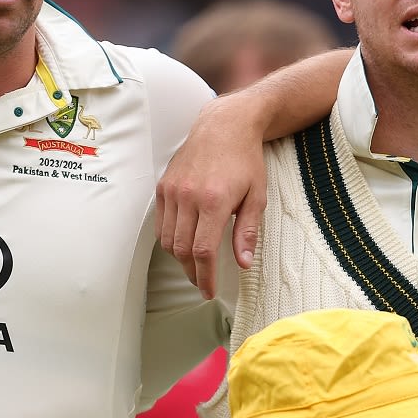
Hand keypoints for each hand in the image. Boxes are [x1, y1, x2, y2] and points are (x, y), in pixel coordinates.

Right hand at [155, 97, 267, 298]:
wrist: (224, 126)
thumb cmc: (245, 160)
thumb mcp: (257, 195)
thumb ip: (247, 231)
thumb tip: (244, 264)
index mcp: (214, 201)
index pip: (202, 251)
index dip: (205, 276)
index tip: (209, 291)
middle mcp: (188, 196)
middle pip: (182, 250)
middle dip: (192, 272)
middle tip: (203, 283)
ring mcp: (172, 190)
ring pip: (168, 239)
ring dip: (179, 257)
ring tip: (195, 265)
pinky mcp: (163, 185)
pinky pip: (161, 222)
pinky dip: (170, 238)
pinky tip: (184, 242)